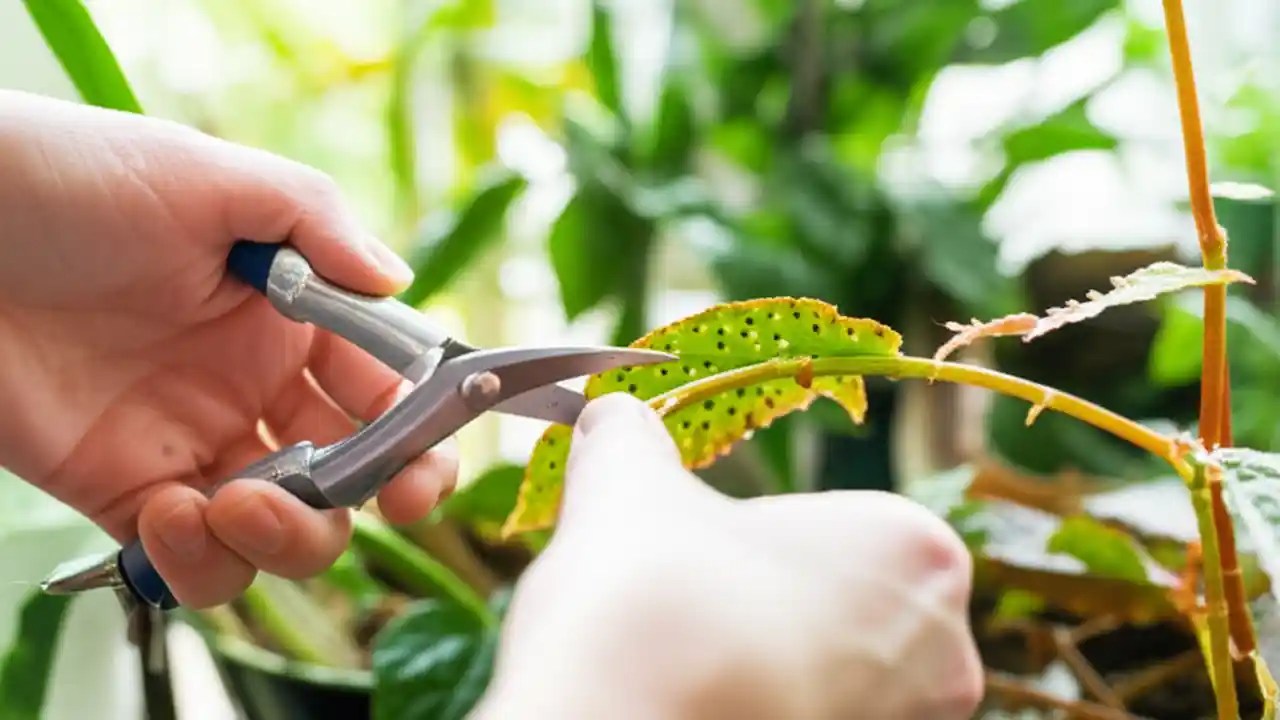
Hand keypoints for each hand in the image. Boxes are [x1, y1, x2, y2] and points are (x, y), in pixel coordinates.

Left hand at [0, 90, 456, 606]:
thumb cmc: (69, 181)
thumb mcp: (206, 178)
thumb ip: (317, 224)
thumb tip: (398, 281)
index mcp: (292, 313)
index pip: (387, 387)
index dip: (419, 434)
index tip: (421, 467)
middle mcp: (255, 384)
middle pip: (353, 474)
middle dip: (365, 501)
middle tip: (338, 498)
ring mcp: (194, 441)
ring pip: (284, 531)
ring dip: (283, 541)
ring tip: (230, 508)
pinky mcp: (127, 490)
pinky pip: (193, 558)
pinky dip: (200, 562)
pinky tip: (169, 516)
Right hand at [473, 394, 982, 719]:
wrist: (621, 715)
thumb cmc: (655, 589)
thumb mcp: (631, 485)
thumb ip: (633, 439)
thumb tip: (614, 416)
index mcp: (917, 545)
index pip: (849, 534)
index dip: (771, 546)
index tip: (717, 565)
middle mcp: (944, 645)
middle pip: (856, 611)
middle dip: (789, 613)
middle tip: (711, 616)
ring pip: (846, 682)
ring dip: (789, 671)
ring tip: (712, 666)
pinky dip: (780, 713)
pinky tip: (724, 705)